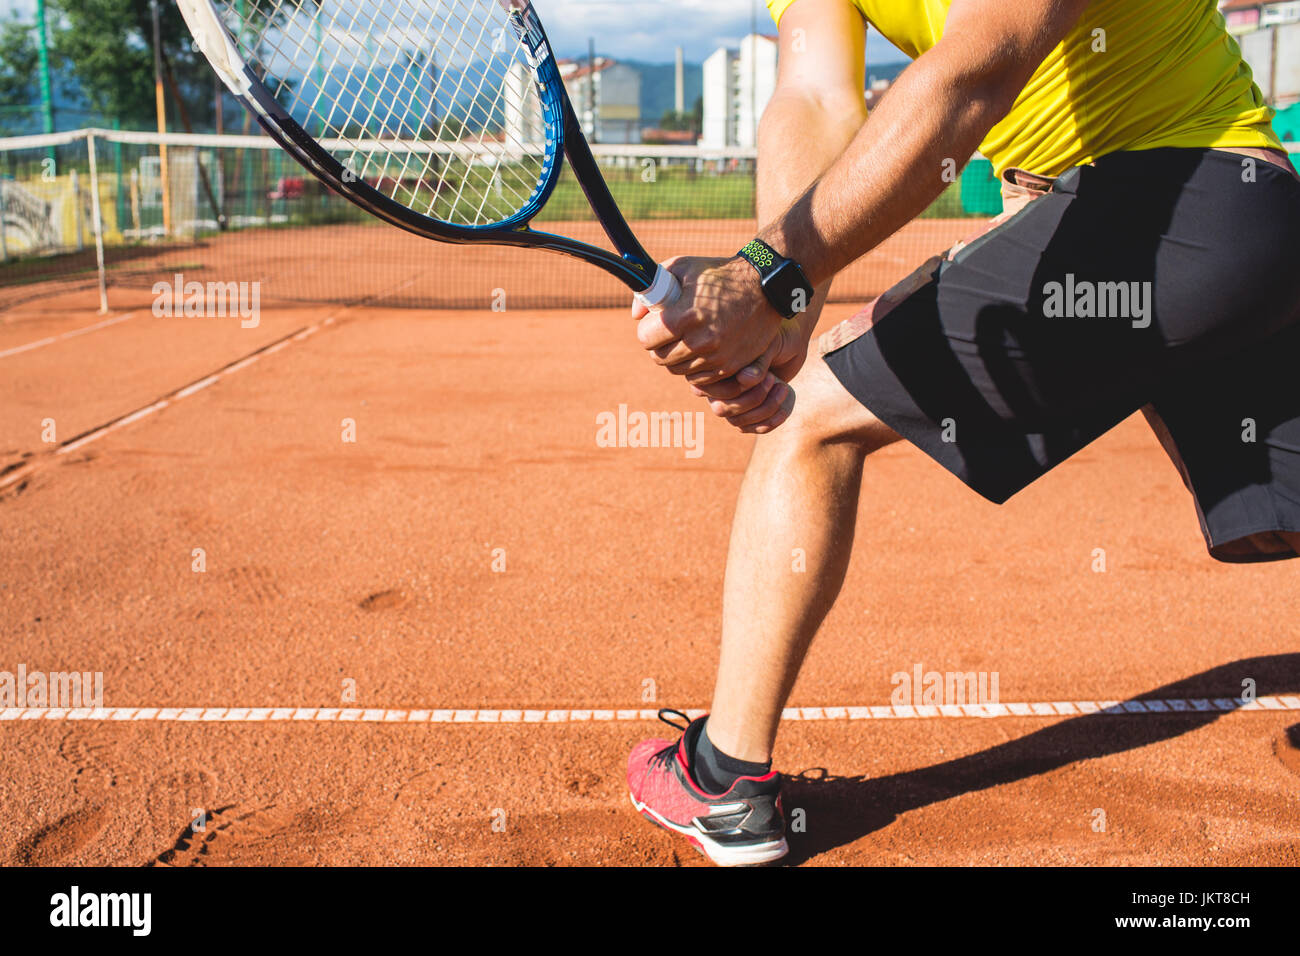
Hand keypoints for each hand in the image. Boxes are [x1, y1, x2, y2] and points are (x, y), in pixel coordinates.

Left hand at [631, 256, 806, 431]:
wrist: (765, 287)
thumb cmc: (720, 274)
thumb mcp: (683, 268)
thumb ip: (653, 288)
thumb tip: (636, 314)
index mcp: (685, 316)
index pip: (646, 339)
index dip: (646, 330)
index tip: (653, 322)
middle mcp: (700, 341)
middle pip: (659, 358)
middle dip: (658, 345)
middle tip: (667, 332)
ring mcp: (717, 358)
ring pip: (678, 370)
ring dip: (676, 357)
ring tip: (686, 338)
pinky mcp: (730, 367)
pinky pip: (699, 378)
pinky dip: (695, 367)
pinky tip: (700, 350)